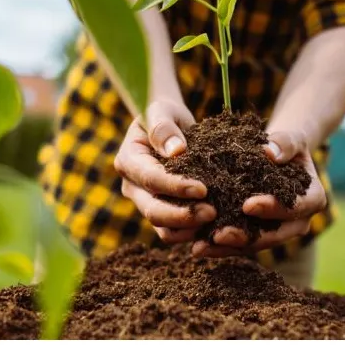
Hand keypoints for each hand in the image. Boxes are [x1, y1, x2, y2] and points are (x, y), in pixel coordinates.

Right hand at [114, 100, 215, 243]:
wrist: (169, 127)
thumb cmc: (165, 115)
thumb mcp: (162, 110)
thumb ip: (164, 127)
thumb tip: (177, 151)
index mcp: (129, 160)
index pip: (151, 179)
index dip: (175, 186)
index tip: (203, 189)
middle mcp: (132, 186)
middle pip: (153, 210)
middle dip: (182, 215)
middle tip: (212, 212)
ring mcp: (145, 202)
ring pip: (162, 227)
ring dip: (188, 228)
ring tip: (215, 221)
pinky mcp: (161, 213)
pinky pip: (173, 232)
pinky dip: (192, 233)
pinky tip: (214, 228)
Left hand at [191, 129, 326, 256]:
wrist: (277, 158)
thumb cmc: (285, 146)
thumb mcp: (290, 139)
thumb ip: (285, 143)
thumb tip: (270, 152)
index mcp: (313, 199)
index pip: (295, 207)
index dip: (273, 208)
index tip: (248, 205)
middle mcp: (299, 222)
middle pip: (275, 235)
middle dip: (247, 237)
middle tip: (220, 235)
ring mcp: (278, 231)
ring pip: (254, 244)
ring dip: (227, 248)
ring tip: (201, 247)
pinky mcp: (257, 235)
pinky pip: (239, 244)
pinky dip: (219, 245)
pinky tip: (197, 245)